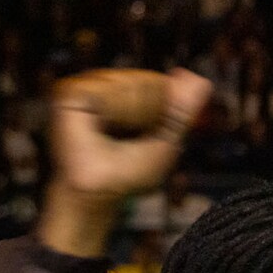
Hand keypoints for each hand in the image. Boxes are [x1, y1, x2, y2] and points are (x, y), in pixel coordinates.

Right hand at [50, 67, 212, 202]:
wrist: (102, 192)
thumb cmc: (130, 175)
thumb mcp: (167, 142)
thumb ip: (183, 112)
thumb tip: (202, 81)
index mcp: (121, 96)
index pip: (153, 82)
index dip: (161, 104)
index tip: (151, 132)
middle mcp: (101, 87)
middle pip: (141, 79)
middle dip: (148, 110)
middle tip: (135, 137)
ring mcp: (84, 88)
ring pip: (126, 83)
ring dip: (133, 113)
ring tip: (118, 136)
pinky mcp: (69, 94)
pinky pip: (105, 91)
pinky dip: (114, 112)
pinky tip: (106, 128)